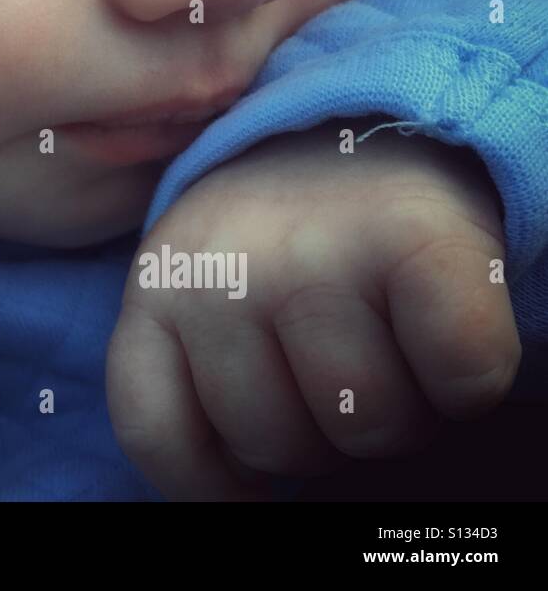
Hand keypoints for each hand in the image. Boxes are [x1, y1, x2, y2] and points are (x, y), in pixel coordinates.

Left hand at [106, 120, 518, 499]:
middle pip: (274, 446)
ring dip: (396, 411)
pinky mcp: (410, 239)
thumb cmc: (289, 242)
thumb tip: (242, 497)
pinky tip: (438, 323)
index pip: (155, 431)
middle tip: (340, 358)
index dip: (209, 481)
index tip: (252, 476)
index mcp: (159, 284)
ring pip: (366, 428)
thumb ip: (198, 371)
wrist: (369, 126)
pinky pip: (458, 379)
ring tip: (386, 336)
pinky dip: (467, 378)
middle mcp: (222, 265)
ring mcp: (312, 252)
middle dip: (322, 430)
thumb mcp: (207, 291)